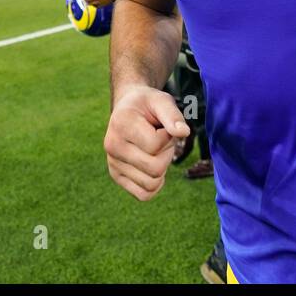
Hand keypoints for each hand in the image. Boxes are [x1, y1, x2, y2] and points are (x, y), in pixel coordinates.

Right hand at [104, 86, 190, 200]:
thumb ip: (173, 115)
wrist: (128, 108)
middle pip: (154, 168)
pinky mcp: (116, 175)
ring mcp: (112, 163)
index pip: (155, 145)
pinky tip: (153, 166)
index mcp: (121, 124)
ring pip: (150, 184)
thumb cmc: (148, 104)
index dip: (169, 137)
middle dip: (167, 153)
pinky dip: (155, 185)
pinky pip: (143, 195)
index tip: (164, 127)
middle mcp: (112, 145)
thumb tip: (183, 133)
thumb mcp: (162, 101)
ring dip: (162, 168)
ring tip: (155, 151)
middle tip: (162, 139)